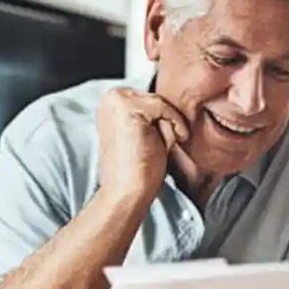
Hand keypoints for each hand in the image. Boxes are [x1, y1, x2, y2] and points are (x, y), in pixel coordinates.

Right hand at [96, 87, 188, 204]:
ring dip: (167, 128)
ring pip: (162, 103)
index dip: (162, 122)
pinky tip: (167, 145)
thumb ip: (152, 114)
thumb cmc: (139, 167)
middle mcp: (110, 97)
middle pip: (158, 99)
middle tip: (154, 148)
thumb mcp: (147, 131)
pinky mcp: (127, 107)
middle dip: (164, 124)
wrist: (127, 191)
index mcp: (112, 102)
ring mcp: (116, 100)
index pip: (152, 99)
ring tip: (156, 148)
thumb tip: (178, 99)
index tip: (158, 143)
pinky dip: (173, 125)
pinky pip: (164, 106)